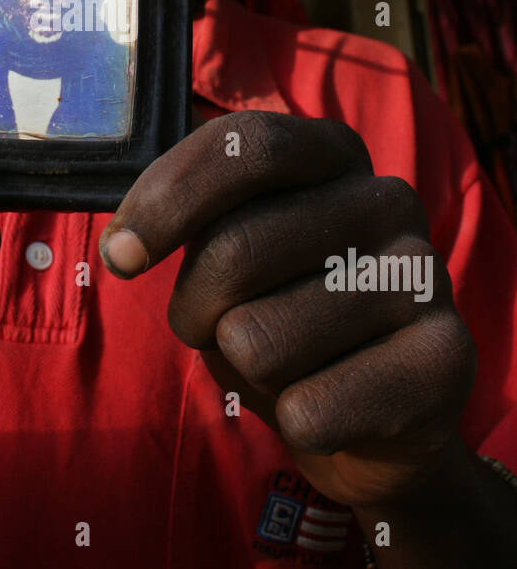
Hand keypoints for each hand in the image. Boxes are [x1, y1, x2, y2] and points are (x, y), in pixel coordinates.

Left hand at [98, 110, 476, 507]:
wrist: (373, 422)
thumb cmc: (279, 315)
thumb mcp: (228, 252)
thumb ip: (184, 219)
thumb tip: (122, 246)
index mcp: (332, 154)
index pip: (243, 145)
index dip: (166, 200)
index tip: (122, 256)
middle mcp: (388, 200)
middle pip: (234, 250)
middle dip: (193, 311)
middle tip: (217, 330)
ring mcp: (425, 276)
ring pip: (259, 340)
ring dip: (246, 371)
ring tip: (287, 366)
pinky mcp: (447, 361)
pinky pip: (309, 409)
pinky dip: (294, 421)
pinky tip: (330, 407)